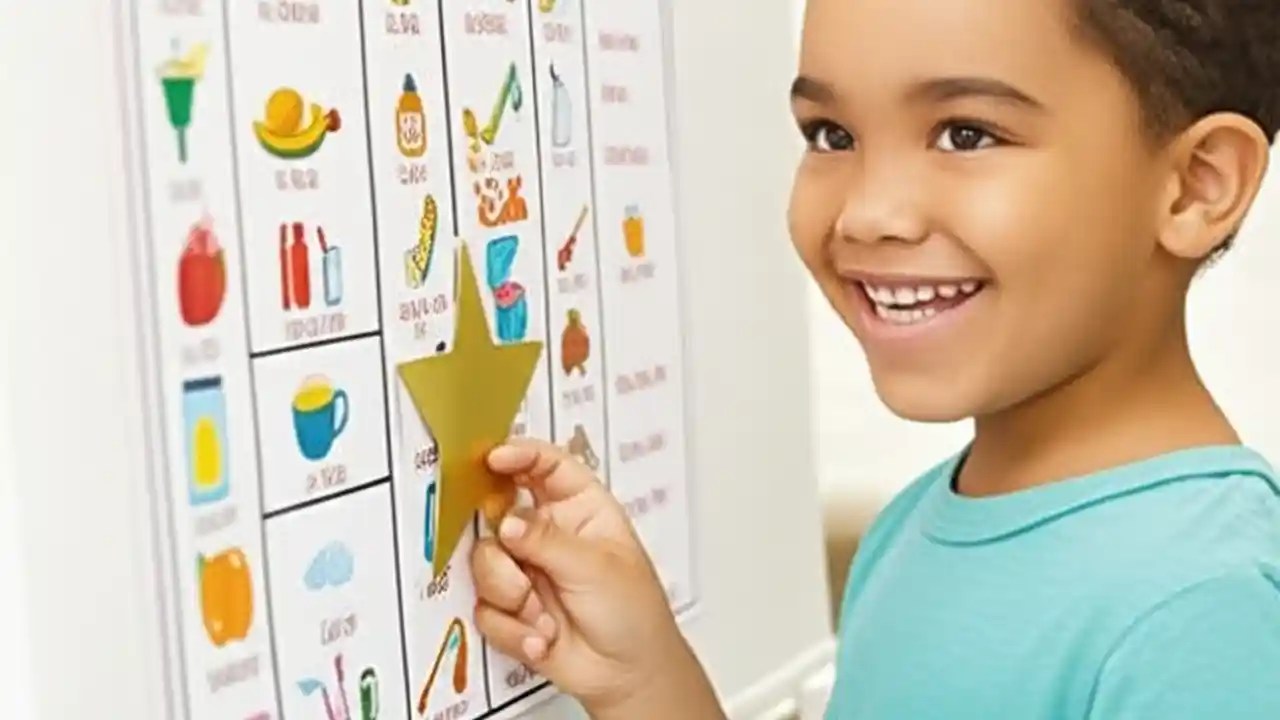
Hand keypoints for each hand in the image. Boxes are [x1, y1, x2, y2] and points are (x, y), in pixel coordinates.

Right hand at [470, 438, 721, 718]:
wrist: (628, 675)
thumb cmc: (633, 612)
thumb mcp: (597, 566)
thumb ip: (547, 540)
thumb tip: (507, 522)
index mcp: (579, 509)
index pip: (545, 466)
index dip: (519, 455)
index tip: (494, 459)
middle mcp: (547, 534)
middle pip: (499, 513)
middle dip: (504, 540)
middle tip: (513, 551)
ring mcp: (526, 570)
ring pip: (487, 563)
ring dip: (513, 593)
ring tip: (543, 615)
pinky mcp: (510, 608)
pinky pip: (486, 608)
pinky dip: (514, 627)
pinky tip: (543, 638)